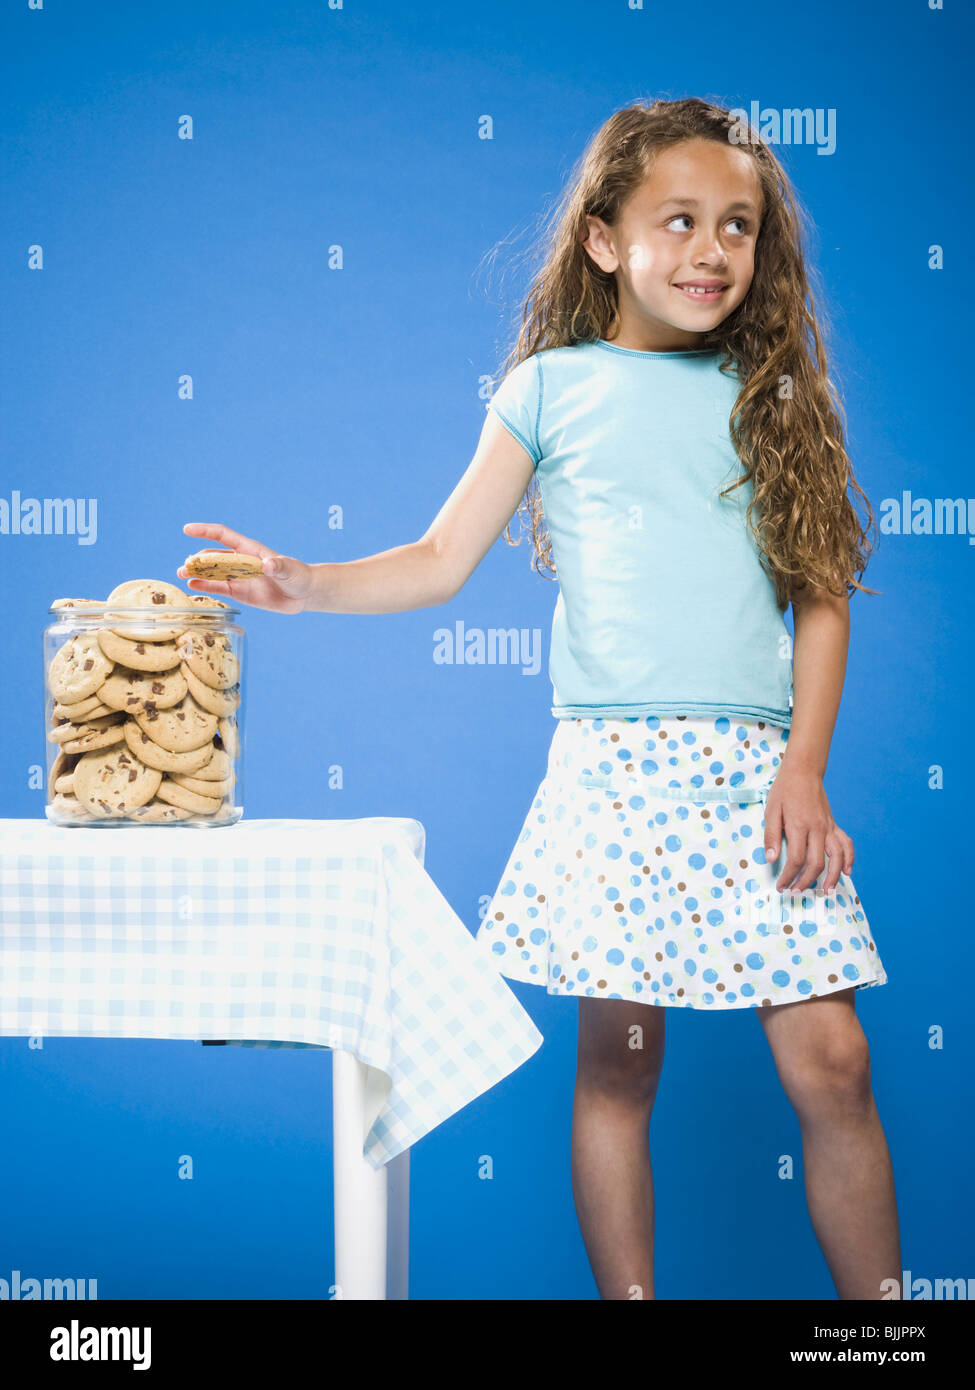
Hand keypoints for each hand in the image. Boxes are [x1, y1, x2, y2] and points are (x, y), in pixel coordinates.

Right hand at [178, 522, 312, 614]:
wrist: (303, 593)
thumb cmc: (298, 575)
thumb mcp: (289, 570)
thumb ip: (278, 566)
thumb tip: (268, 564)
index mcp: (250, 550)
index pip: (223, 536)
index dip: (205, 531)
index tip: (187, 529)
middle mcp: (240, 561)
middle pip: (213, 556)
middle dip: (197, 559)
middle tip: (184, 567)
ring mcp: (239, 577)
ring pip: (212, 572)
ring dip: (196, 572)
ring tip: (181, 574)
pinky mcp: (240, 591)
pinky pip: (218, 587)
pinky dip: (205, 586)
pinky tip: (192, 586)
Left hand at [763, 764, 853, 893]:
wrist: (803, 771)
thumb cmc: (784, 790)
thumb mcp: (770, 810)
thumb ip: (771, 836)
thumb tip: (770, 859)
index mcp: (799, 826)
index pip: (796, 860)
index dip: (789, 876)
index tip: (782, 885)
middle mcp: (817, 829)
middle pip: (817, 863)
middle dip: (806, 882)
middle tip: (796, 892)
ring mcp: (828, 827)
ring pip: (836, 857)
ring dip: (833, 877)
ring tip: (826, 892)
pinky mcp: (833, 825)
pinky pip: (846, 844)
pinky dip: (848, 859)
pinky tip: (846, 871)